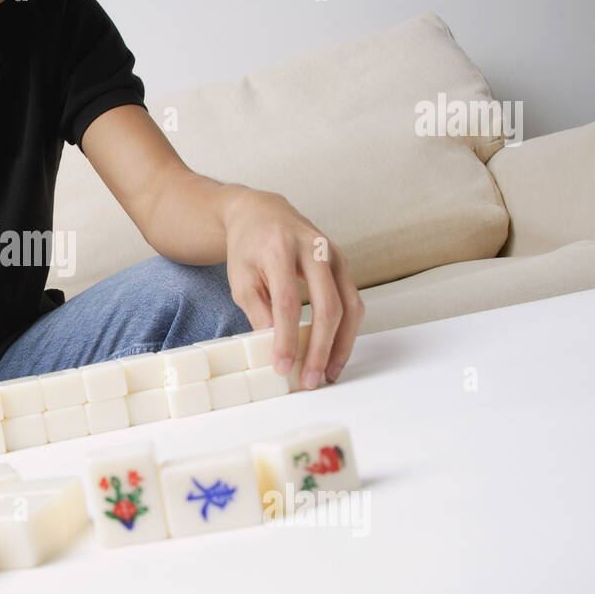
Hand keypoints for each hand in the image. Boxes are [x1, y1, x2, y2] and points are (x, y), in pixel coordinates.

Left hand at [222, 187, 363, 387]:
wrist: (262, 213)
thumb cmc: (248, 248)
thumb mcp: (241, 278)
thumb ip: (257, 310)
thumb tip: (274, 347)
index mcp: (280, 249)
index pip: (288, 302)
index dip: (286, 338)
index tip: (281, 367)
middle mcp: (314, 249)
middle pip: (327, 306)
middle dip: (320, 349)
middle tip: (309, 380)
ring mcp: (335, 254)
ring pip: (350, 306)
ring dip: (341, 345)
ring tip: (328, 374)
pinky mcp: (344, 263)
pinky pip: (353, 302)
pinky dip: (347, 332)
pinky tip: (335, 353)